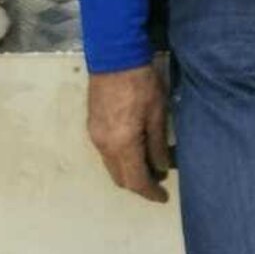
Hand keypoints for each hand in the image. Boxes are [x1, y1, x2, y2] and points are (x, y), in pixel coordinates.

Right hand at [87, 65, 170, 201]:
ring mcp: (95, 136)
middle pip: (120, 178)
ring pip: (111, 166)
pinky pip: (105, 153)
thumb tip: (160, 167)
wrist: (114, 56)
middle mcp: (104, 146)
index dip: (150, 192)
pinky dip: (119, 159)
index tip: (163, 197)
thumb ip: (157, 144)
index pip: (135, 180)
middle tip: (156, 181)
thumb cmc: (141, 83)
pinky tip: (133, 149)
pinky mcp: (91, 125)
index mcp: (122, 145)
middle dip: (138, 185)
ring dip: (127, 172)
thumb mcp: (157, 113)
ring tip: (147, 165)